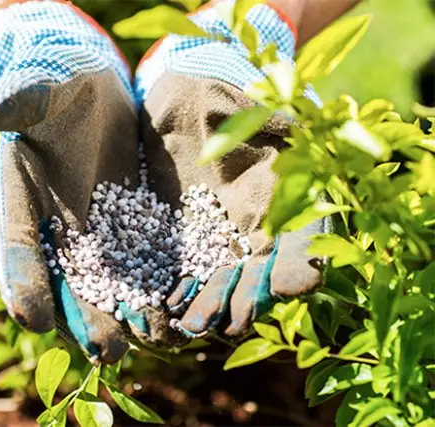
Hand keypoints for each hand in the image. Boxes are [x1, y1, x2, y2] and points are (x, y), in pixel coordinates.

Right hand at [0, 1, 174, 361]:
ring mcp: (94, 238)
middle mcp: (55, 234)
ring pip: (107, 286)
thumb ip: (16, 103)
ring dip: (127, 316)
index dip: (23, 282)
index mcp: (20, 206)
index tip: (33, 316)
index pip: (17, 250)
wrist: (92, 94)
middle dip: (85, 319)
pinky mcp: (132, 231)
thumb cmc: (55, 90)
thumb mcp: (36, 92)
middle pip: (65, 285)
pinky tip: (179, 310)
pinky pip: (142, 265)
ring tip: (152, 338)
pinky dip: (157, 290)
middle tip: (106, 350)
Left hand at [136, 2, 328, 337]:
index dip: (302, 264)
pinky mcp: (182, 239)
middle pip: (259, 275)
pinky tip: (167, 305)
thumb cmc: (229, 96)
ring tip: (192, 323)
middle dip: (246, 300)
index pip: (305, 241)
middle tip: (230, 321)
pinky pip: (183, 272)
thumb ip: (273, 126)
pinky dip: (177, 292)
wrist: (186, 98)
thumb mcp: (255, 104)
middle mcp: (257, 228)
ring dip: (211, 306)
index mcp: (288, 199)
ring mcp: (219, 238)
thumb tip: (296, 130)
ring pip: (222, 282)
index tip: (293, 284)